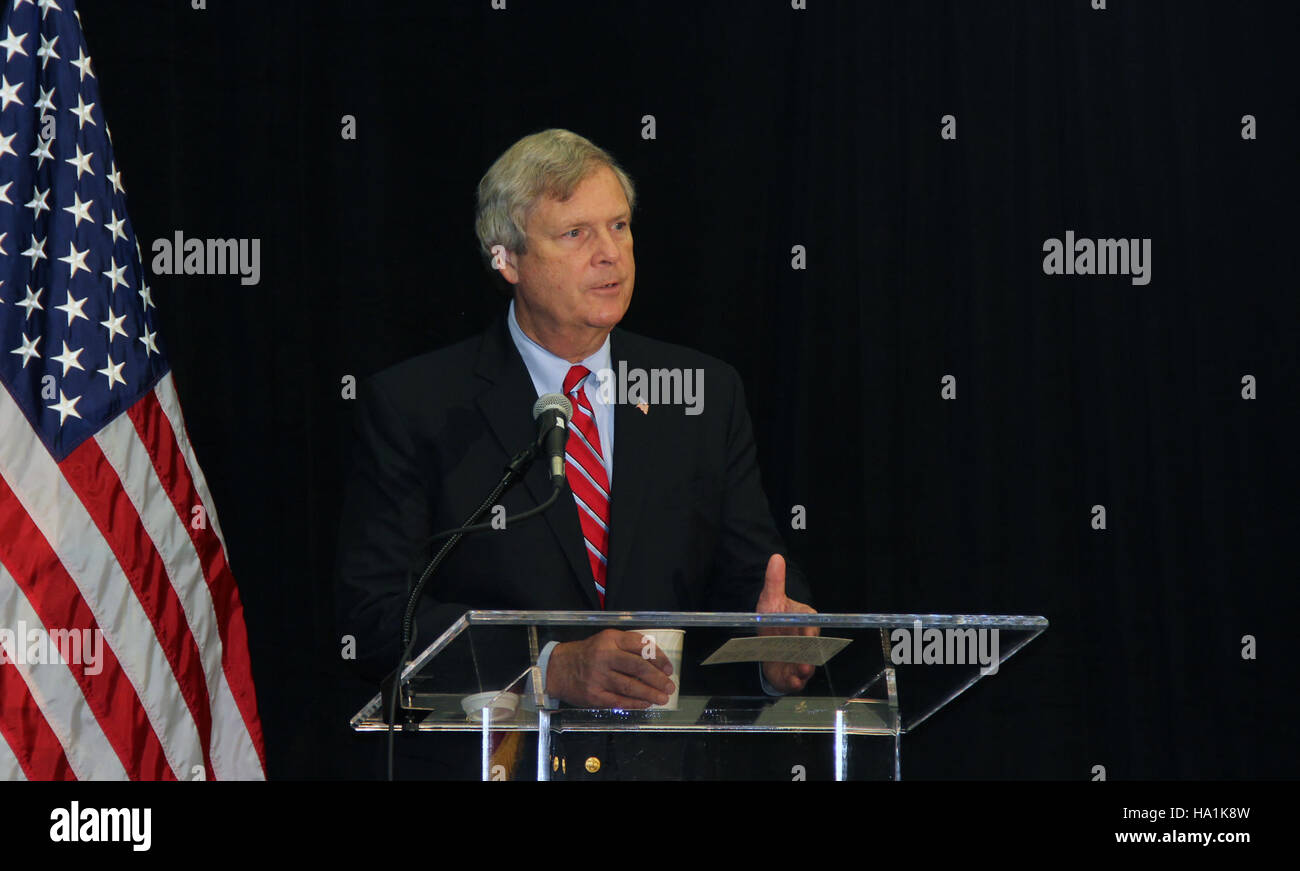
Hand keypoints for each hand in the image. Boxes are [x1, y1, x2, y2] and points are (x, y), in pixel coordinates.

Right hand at [545, 629, 675, 708]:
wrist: (557, 668)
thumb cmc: (588, 653)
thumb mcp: (606, 641)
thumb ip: (628, 646)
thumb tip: (656, 662)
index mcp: (610, 639)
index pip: (640, 646)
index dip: (659, 658)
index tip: (669, 669)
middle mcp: (604, 656)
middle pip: (638, 667)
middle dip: (658, 679)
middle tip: (669, 687)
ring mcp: (598, 677)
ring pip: (630, 686)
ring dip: (650, 694)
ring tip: (662, 698)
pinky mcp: (593, 695)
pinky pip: (619, 701)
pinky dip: (635, 703)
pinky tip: (645, 704)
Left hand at [757, 553, 817, 693]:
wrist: (765, 640)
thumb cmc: (773, 618)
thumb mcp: (770, 599)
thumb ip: (774, 581)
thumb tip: (776, 557)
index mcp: (806, 622)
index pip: (811, 626)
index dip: (809, 632)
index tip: (807, 636)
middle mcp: (806, 642)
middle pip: (810, 649)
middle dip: (808, 655)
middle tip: (805, 661)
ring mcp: (800, 659)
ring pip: (805, 666)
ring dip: (803, 670)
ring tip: (800, 673)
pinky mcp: (792, 674)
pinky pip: (795, 680)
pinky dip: (794, 682)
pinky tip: (792, 683)